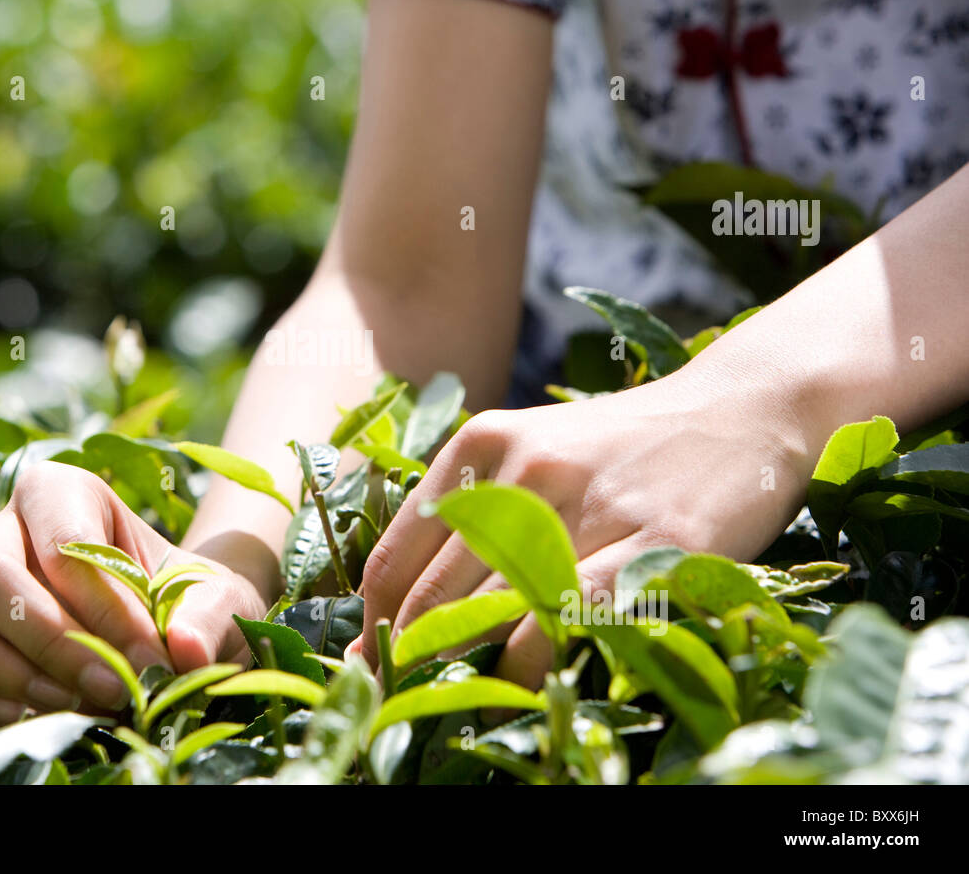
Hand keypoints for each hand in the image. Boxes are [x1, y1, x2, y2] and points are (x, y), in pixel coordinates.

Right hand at [0, 461, 267, 727]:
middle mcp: (1, 529)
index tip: (152, 659)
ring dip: (3, 672)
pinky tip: (39, 719)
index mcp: (63, 493)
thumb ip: (211, 616)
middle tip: (110, 689)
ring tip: (74, 706)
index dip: (105, 608)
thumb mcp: (220, 600)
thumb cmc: (187, 602)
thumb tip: (182, 650)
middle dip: (47, 640)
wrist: (168, 634)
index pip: (64, 544)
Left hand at [352, 366, 813, 686]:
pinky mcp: (658, 542)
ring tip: (459, 702)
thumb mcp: (531, 451)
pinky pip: (570, 621)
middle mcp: (526, 470)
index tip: (371, 663)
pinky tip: (526, 684)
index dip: (376, 623)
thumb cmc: (619, 447)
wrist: (740, 409)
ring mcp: (592, 505)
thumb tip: (402, 598)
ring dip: (467, 672)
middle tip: (403, 699)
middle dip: (411, 661)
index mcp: (482, 443)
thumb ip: (471, 510)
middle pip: (435, 595)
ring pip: (496, 615)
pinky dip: (536, 666)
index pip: (397, 554)